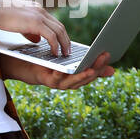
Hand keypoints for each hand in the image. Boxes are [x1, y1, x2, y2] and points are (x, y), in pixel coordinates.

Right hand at [0, 0, 71, 56]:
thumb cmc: (1, 16)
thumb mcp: (18, 23)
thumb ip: (29, 31)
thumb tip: (38, 40)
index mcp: (37, 9)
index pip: (53, 22)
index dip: (59, 33)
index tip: (62, 42)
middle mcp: (41, 11)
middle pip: (60, 26)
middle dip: (65, 39)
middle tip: (67, 50)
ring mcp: (40, 16)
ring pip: (59, 31)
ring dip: (64, 44)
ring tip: (65, 53)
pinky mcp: (36, 23)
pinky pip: (51, 36)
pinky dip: (55, 45)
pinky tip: (55, 52)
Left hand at [0, 51, 115, 89]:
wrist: (27, 66)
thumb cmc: (51, 63)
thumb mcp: (72, 62)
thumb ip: (89, 64)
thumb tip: (112, 70)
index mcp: (76, 77)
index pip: (94, 72)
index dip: (102, 65)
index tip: (109, 54)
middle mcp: (69, 83)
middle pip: (86, 78)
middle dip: (96, 68)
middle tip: (103, 57)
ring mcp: (58, 84)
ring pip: (73, 82)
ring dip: (82, 76)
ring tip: (90, 69)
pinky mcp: (46, 81)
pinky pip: (54, 80)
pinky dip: (59, 76)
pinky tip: (63, 69)